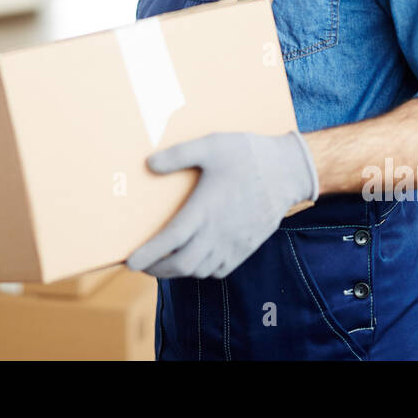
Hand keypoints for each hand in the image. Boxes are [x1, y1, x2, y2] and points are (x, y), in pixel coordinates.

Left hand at [126, 130, 319, 279]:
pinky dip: (200, 272)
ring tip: (162, 264)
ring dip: (177, 272)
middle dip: (157, 269)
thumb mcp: (211, 145)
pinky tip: (194, 261)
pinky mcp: (246, 247)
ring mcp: (233, 243)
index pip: (169, 240)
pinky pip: (218, 271)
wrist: (288, 170)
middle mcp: (217, 232)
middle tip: (142, 265)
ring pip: (199, 271)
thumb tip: (149, 164)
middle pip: (181, 264)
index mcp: (205, 209)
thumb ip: (179, 155)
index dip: (147, 255)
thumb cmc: (248, 155)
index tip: (129, 262)